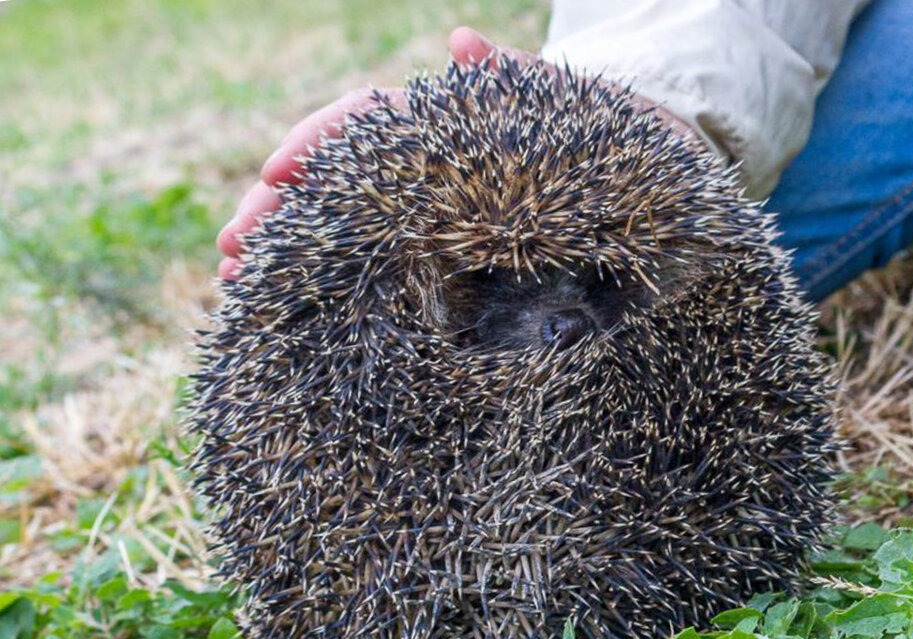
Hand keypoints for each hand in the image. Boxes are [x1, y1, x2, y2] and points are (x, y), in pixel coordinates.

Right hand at [216, 28, 695, 278]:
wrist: (673, 204)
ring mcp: (446, 228)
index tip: (277, 171)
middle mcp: (439, 179)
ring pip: (355, 237)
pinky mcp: (463, 276)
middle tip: (235, 251)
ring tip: (243, 290)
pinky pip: (395, 283)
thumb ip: (523, 84)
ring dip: (297, 257)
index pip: (369, 126)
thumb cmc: (631, 149)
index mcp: (456, 132)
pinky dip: (344, 297)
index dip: (319, 143)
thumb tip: (460, 41)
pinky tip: (303, 320)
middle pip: (343, 185)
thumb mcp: (584, 114)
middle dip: (282, 209)